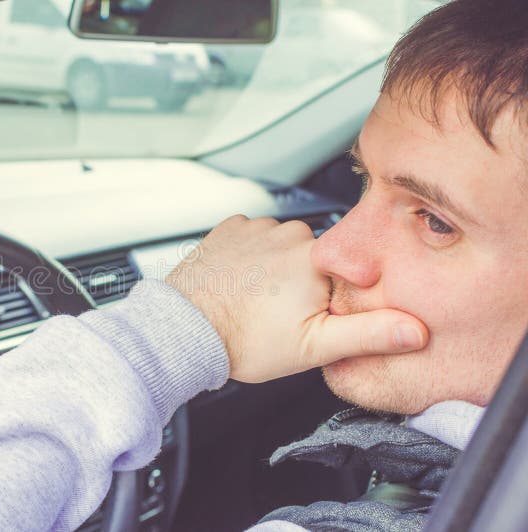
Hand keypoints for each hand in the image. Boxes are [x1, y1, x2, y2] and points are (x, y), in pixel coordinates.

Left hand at [165, 215, 428, 382]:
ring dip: (278, 266)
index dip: (335, 294)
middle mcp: (288, 233)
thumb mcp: (315, 347)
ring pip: (283, 244)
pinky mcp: (230, 228)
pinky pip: (253, 236)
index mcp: (316, 258)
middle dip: (307, 280)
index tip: (315, 312)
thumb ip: (369, 333)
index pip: (348, 268)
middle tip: (284, 312)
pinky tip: (243, 281)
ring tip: (260, 299)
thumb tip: (414, 328)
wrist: (187, 330)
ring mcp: (257, 227)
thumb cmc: (243, 340)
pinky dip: (251, 254)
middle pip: (316, 255)